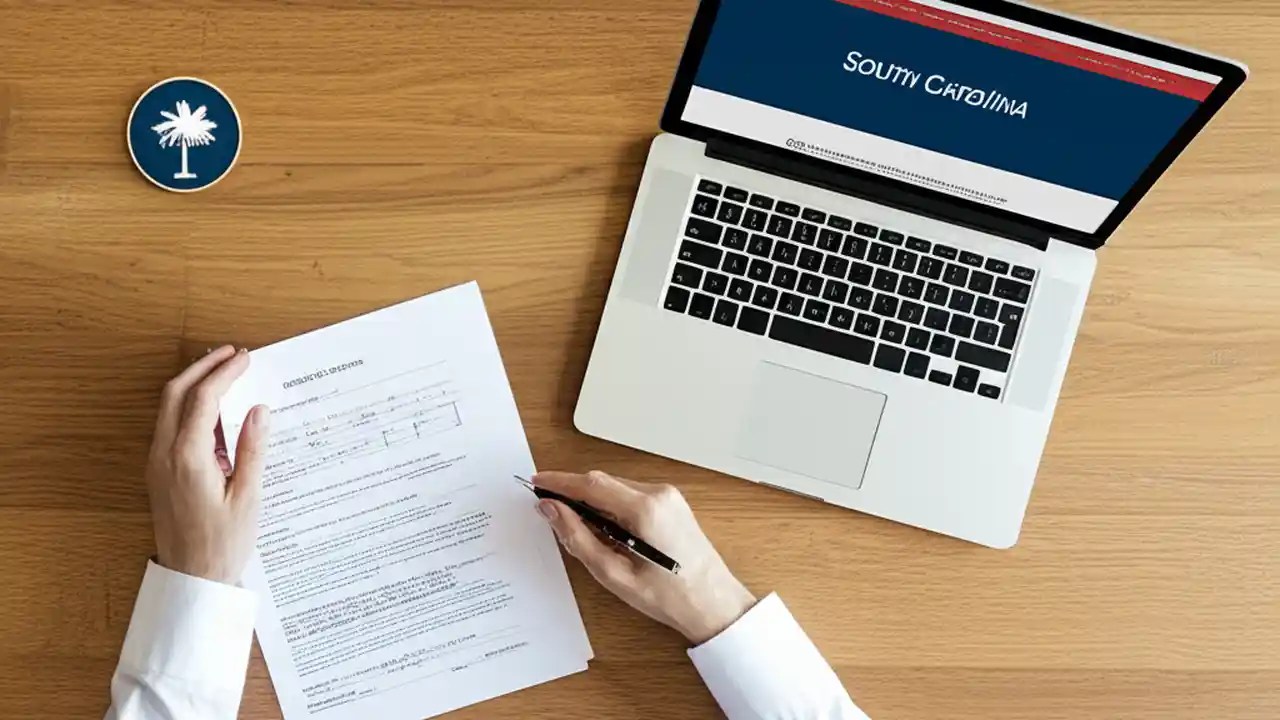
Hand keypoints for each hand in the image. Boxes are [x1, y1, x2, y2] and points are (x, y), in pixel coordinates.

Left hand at [145, 345, 270, 584]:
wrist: (193, 580)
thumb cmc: (224, 544)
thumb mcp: (248, 497)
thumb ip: (252, 449)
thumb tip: (258, 411)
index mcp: (188, 459)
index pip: (204, 399)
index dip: (225, 373)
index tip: (245, 358)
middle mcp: (165, 455)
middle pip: (176, 393)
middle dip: (203, 368)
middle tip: (230, 354)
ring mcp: (157, 463)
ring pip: (168, 407)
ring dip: (193, 384)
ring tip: (223, 373)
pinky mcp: (159, 472)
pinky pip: (169, 426)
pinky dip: (189, 406)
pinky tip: (214, 410)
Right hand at [534, 471, 755, 644]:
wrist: (713, 602)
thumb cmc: (669, 596)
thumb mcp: (613, 573)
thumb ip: (577, 538)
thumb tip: (552, 511)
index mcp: (645, 509)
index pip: (591, 484)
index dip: (559, 481)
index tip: (536, 482)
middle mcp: (659, 494)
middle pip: (602, 481)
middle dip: (573, 492)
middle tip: (549, 510)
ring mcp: (669, 496)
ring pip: (616, 487)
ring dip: (593, 501)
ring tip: (579, 529)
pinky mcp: (672, 502)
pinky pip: (631, 495)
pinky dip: (612, 506)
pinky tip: (606, 530)